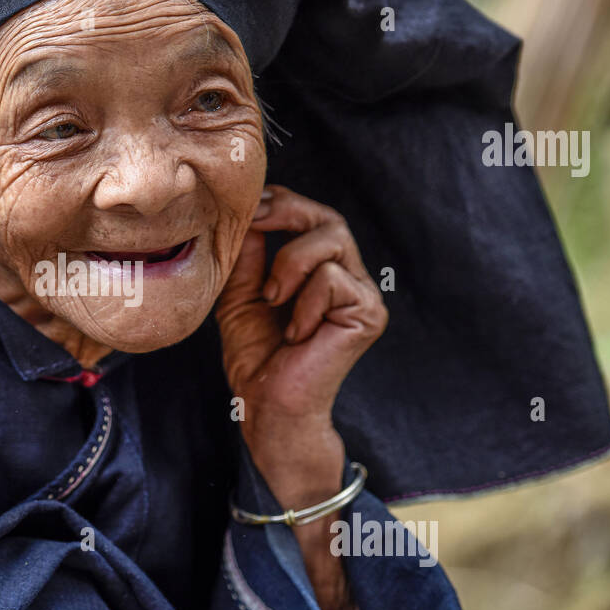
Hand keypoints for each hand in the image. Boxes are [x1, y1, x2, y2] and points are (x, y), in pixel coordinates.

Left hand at [214, 184, 387, 609]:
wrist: (269, 405)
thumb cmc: (257, 357)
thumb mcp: (241, 295)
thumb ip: (249, 257)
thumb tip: (251, 213)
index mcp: (320, 270)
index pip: (311, 216)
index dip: (282, 204)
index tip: (249, 212)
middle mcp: (348, 277)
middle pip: (329, 217)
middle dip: (288, 213)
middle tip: (256, 227)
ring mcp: (363, 294)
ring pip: (332, 238)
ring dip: (291, 262)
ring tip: (273, 299)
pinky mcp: (368, 313)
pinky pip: (333, 278)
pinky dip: (304, 301)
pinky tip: (297, 333)